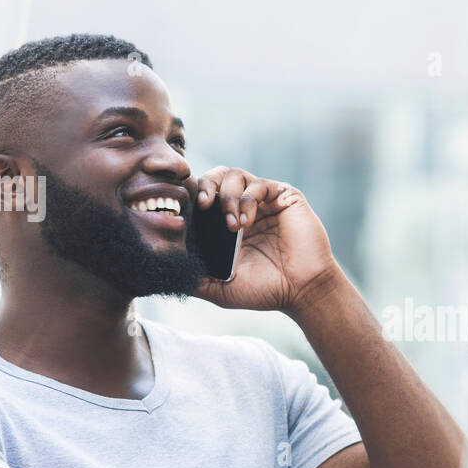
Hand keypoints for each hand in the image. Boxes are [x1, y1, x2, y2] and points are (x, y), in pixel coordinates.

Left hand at [188, 166, 339, 312]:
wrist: (301, 291)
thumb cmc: (264, 291)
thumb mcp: (220, 289)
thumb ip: (195, 280)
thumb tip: (166, 274)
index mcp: (227, 224)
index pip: (204, 196)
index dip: (192, 197)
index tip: (184, 211)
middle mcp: (245, 208)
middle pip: (217, 177)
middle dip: (207, 186)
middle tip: (203, 205)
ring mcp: (265, 202)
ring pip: (236, 175)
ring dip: (228, 196)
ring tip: (232, 224)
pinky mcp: (285, 197)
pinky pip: (260, 184)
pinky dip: (248, 199)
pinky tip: (246, 221)